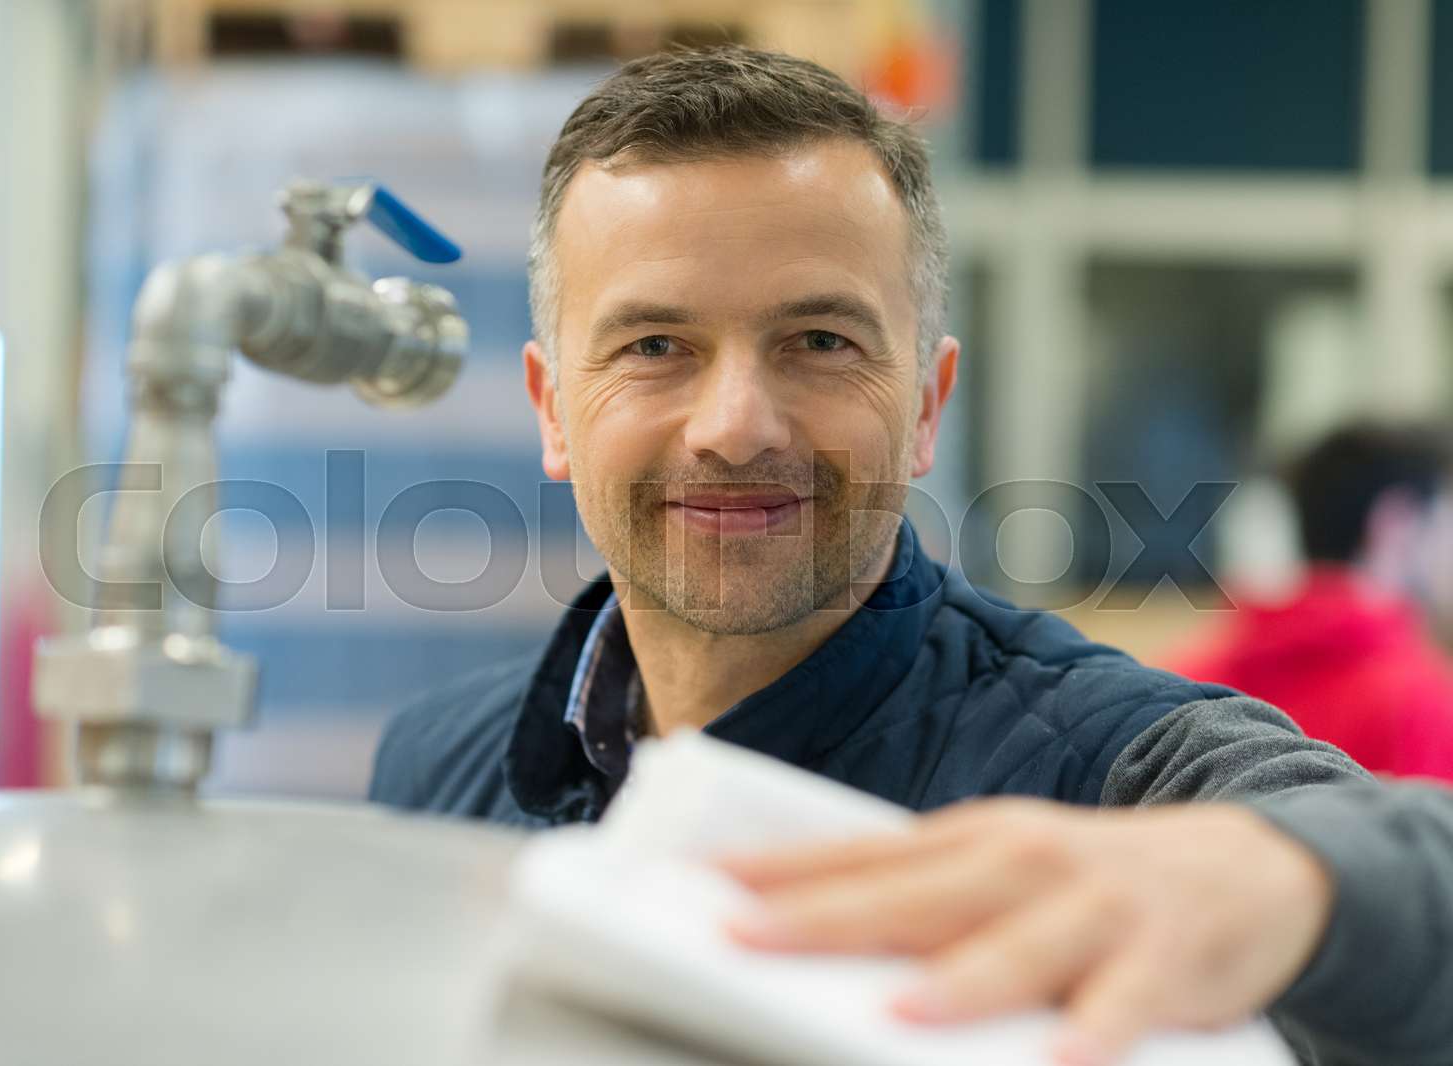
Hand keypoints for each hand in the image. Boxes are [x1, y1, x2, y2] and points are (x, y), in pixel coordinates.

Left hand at [716, 798, 1332, 1065]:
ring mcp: (1093, 903)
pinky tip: (1057, 1059)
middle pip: (909, 898)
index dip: (779, 872)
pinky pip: (1123, 1002)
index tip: (702, 887)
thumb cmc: (1087, 882)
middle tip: (741, 938)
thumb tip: (817, 936)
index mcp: (970, 839)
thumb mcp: (1001, 869)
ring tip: (893, 1012)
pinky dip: (1091, 1029)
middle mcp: (1021, 861)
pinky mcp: (1163, 954)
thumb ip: (924, 899)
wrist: (1246, 864)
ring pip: (1012, 948)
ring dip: (954, 982)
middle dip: (822, 919)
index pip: (856, 856)